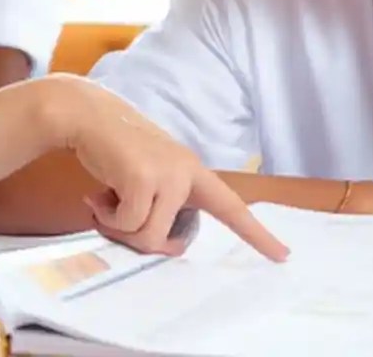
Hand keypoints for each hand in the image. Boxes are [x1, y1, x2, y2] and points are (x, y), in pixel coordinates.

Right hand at [54, 77, 288, 260]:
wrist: (89, 117)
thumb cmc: (116, 153)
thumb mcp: (150, 178)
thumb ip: (163, 208)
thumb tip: (166, 247)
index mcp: (194, 174)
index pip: (232, 208)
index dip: (257, 235)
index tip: (283, 256)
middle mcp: (187, 173)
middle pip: (170, 241)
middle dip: (140, 242)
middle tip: (117, 220)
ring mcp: (168, 174)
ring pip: (147, 235)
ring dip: (118, 227)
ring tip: (105, 202)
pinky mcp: (143, 177)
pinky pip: (127, 222)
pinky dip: (106, 216)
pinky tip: (97, 194)